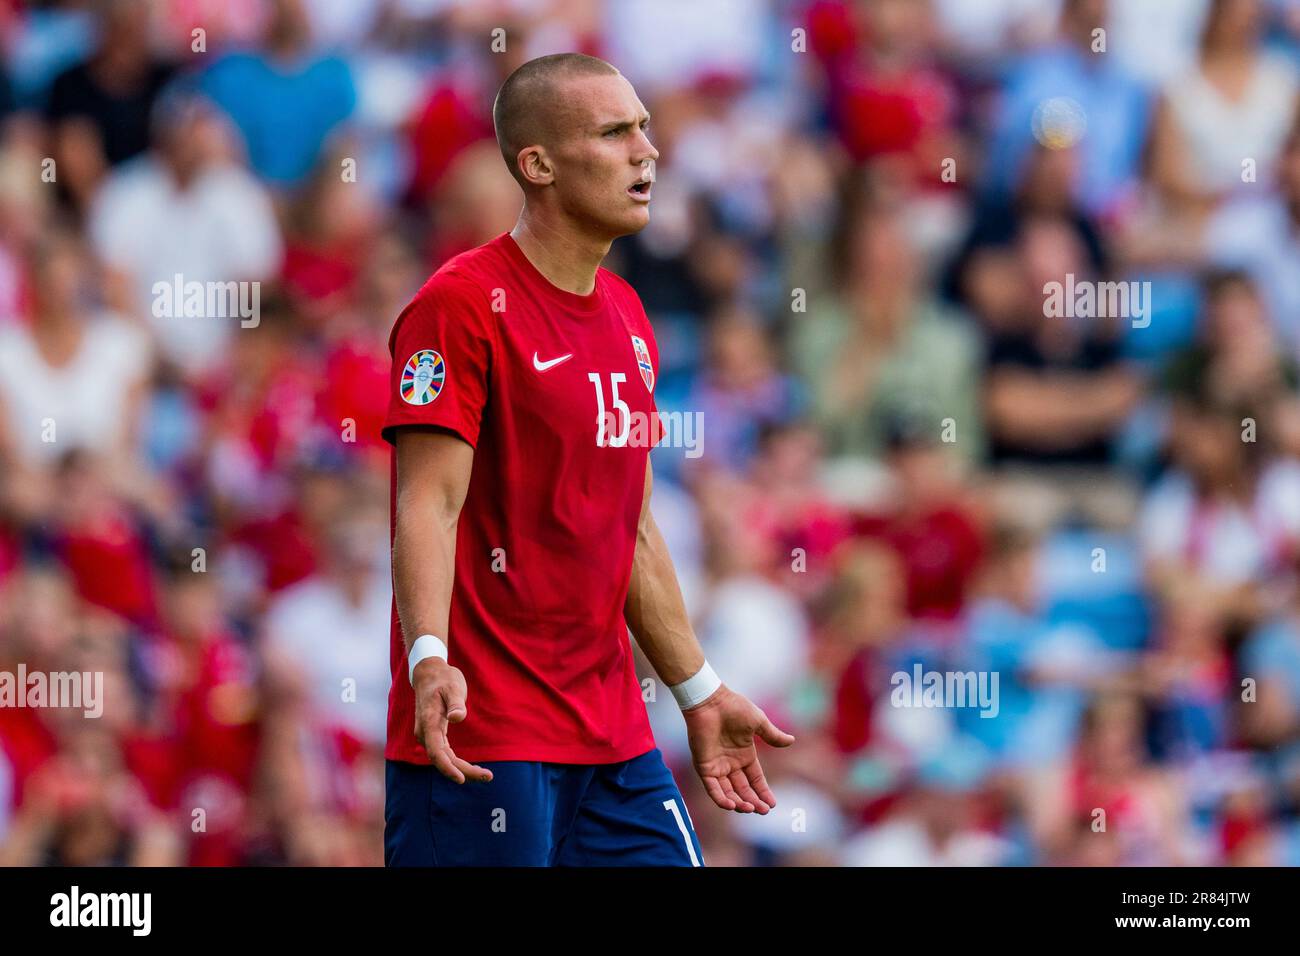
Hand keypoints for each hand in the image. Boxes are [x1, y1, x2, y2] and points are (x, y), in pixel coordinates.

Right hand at [412, 658, 493, 783]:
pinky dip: (456, 763)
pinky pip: (443, 753)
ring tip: (485, 775)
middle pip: (442, 759)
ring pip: (443, 759)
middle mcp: (425, 732)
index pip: (436, 751)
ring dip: (461, 769)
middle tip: (487, 776)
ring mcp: (428, 735)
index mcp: (429, 722)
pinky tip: (470, 768)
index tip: (461, 779)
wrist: (428, 673)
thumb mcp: (452, 686)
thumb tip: (457, 718)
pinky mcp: (433, 735)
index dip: (448, 767)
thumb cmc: (443, 679)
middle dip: (463, 771)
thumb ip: (455, 703)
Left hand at [682, 685, 793, 813]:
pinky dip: (721, 798)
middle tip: (763, 810)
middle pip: (743, 789)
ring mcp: (717, 766)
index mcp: (745, 754)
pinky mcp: (704, 766)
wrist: (711, 701)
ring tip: (750, 808)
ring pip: (728, 792)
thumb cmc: (734, 708)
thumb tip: (791, 741)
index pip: (755, 779)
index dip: (763, 791)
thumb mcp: (758, 723)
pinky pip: (712, 788)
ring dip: (739, 802)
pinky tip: (732, 805)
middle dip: (753, 801)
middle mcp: (731, 763)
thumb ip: (772, 735)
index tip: (772, 804)